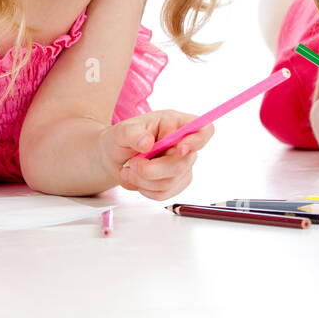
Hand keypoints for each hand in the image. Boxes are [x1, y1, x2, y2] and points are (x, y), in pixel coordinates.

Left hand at [99, 111, 214, 201]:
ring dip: (143, 180)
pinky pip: (164, 194)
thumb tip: (147, 142)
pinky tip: (137, 179)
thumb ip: (133, 134)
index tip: (180, 150)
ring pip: (170, 182)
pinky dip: (145, 189)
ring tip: (129, 170)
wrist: (115, 157)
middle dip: (152, 169)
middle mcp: (183, 144)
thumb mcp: (121, 131)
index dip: (197, 141)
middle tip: (132, 163)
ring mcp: (182, 165)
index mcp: (176, 123)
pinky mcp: (176, 183)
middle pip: (182, 164)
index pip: (204, 130)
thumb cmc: (122, 138)